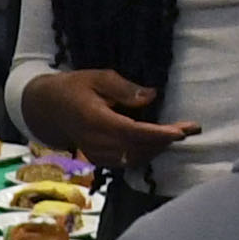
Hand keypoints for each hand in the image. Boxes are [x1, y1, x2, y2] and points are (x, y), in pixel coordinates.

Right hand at [13, 68, 193, 164]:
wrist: (48, 109)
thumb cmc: (74, 88)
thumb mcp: (97, 77)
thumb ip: (124, 89)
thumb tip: (151, 97)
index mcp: (94, 119)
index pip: (132, 132)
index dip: (158, 134)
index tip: (182, 131)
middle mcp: (95, 141)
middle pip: (137, 148)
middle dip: (165, 140)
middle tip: (191, 128)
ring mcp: (95, 154)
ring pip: (134, 158)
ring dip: (158, 148)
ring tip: (178, 133)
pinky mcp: (98, 160)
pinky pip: (127, 161)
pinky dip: (145, 153)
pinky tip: (158, 142)